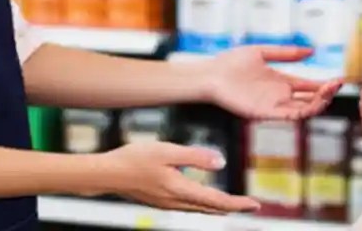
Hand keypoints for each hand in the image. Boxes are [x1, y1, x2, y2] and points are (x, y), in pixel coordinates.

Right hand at [98, 141, 259, 214]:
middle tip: (250, 206)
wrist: (106, 174)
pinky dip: (203, 205)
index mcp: (180, 189)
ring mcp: (167, 204)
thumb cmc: (133, 159)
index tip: (254, 205)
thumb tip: (220, 161)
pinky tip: (204, 200)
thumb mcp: (167, 150)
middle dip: (233, 207)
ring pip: (200, 209)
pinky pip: (188, 207)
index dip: (238, 203)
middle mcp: (176, 201)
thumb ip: (195, 156)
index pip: (217, 200)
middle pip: (211, 208)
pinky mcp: (160, 201)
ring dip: (218, 207)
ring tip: (233, 205)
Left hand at [202, 46, 342, 119]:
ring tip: (329, 92)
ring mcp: (273, 105)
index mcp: (281, 81)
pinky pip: (287, 116)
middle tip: (337, 85)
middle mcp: (280, 95)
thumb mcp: (262, 52)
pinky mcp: (264, 113)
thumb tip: (311, 51)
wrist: (211, 75)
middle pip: (310, 99)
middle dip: (326, 94)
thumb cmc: (231, 62)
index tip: (341, 80)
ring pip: (303, 110)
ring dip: (318, 104)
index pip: (309, 86)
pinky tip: (312, 105)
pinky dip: (302, 113)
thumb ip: (286, 53)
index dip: (325, 84)